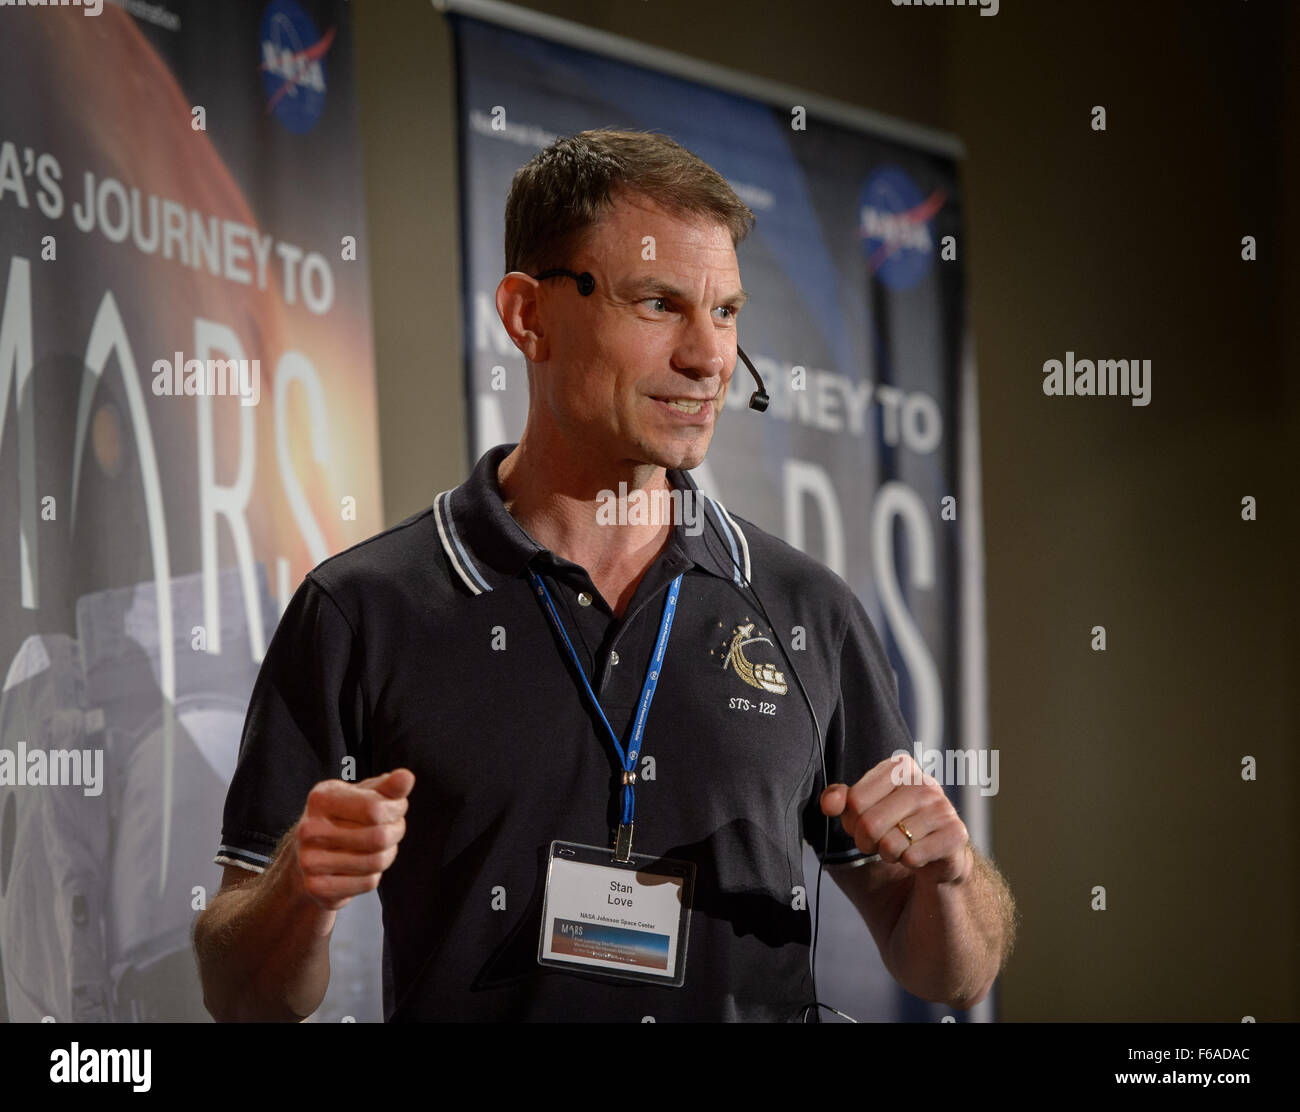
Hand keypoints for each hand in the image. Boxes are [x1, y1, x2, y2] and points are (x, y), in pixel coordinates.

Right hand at [293, 768, 413, 910]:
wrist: (309, 856)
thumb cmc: (344, 819)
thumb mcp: (363, 795)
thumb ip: (387, 787)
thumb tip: (406, 777)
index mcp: (321, 798)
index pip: (375, 808)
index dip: (397, 809)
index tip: (398, 807)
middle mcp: (309, 828)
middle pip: (378, 837)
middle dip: (396, 832)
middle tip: (393, 829)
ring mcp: (309, 860)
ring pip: (376, 862)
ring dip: (388, 855)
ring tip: (380, 848)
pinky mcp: (316, 887)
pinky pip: (368, 883)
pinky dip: (374, 876)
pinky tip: (362, 868)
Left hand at [820, 753, 971, 884]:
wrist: (935, 858)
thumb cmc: (894, 828)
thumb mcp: (861, 811)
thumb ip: (840, 801)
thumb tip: (829, 803)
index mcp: (900, 767)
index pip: (854, 800)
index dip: (852, 821)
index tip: (865, 823)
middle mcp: (924, 782)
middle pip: (869, 823)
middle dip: (867, 843)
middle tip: (879, 842)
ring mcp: (943, 807)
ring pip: (890, 843)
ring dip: (890, 854)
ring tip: (903, 847)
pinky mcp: (956, 834)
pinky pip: (912, 857)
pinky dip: (909, 863)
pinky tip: (920, 855)